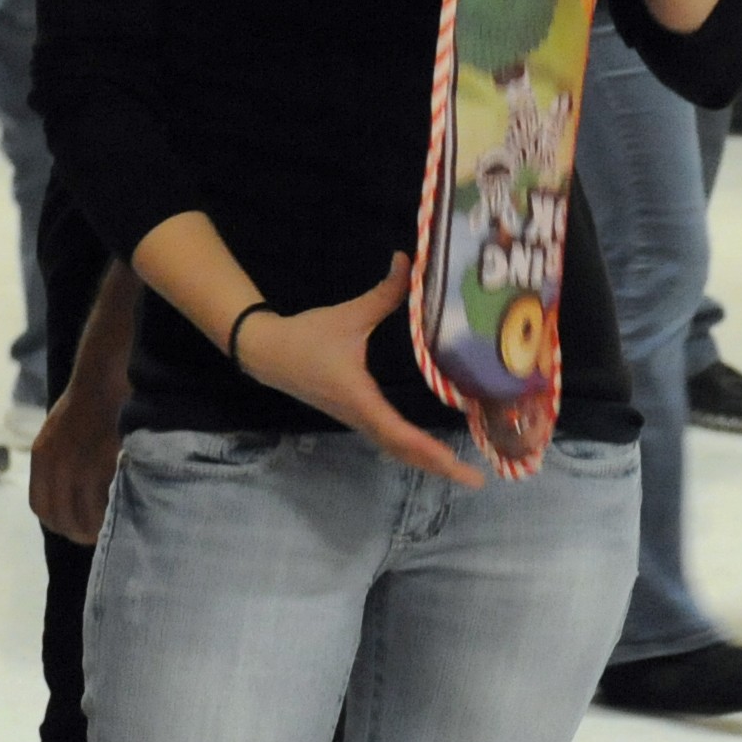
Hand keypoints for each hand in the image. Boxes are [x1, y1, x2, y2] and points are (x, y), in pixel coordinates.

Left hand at [26, 385, 125, 544]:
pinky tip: (119, 512)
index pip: (41, 506)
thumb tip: (66, 493)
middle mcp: (56, 467)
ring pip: (83, 516)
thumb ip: (56, 463)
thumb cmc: (83, 404)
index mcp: (41, 458)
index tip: (70, 526)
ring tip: (107, 530)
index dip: (56, 522)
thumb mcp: (55, 434)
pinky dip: (110, 514)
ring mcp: (80, 469)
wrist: (102, 381)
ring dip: (94, 529)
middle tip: (92, 535)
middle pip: (60, 518)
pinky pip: (104, 504)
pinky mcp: (103, 467)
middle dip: (76, 531)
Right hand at [234, 258, 480, 488]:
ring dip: (426, 461)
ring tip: (458, 470)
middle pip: (404, 452)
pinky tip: (429, 449)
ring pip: (396, 450)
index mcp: (361, 399)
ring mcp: (356, 420)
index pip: (401, 435)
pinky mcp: (353, 415)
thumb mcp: (348, 316)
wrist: (267, 352)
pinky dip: (411, 450)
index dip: (432, 453)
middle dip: (439, 466)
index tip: (460, 468)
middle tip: (475, 480)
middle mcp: (361, 417)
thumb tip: (409, 262)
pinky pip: (387, 441)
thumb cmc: (306, 337)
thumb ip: (383, 294)